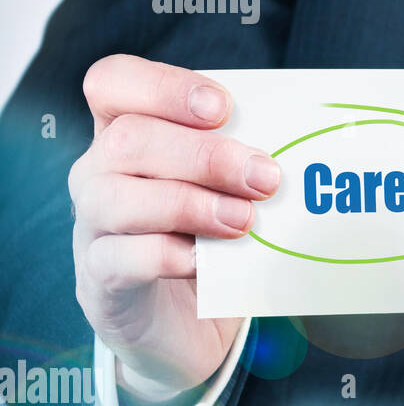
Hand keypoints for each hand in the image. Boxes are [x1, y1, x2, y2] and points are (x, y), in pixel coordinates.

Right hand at [69, 55, 279, 400]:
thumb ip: (245, 159)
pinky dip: (168, 255)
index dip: (163, 86)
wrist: (182, 323)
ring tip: (245, 221)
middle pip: (127, 139)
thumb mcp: (226, 188)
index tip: (223, 108)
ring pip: (115, 198)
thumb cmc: (209, 237)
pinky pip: (121, 258)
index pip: (113, 82)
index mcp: (127, 132)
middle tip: (266, 178)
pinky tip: (206, 262)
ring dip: (190, 204)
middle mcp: (98, 172)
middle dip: (204, 154)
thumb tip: (308, 144)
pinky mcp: (101, 281)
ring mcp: (92, 227)